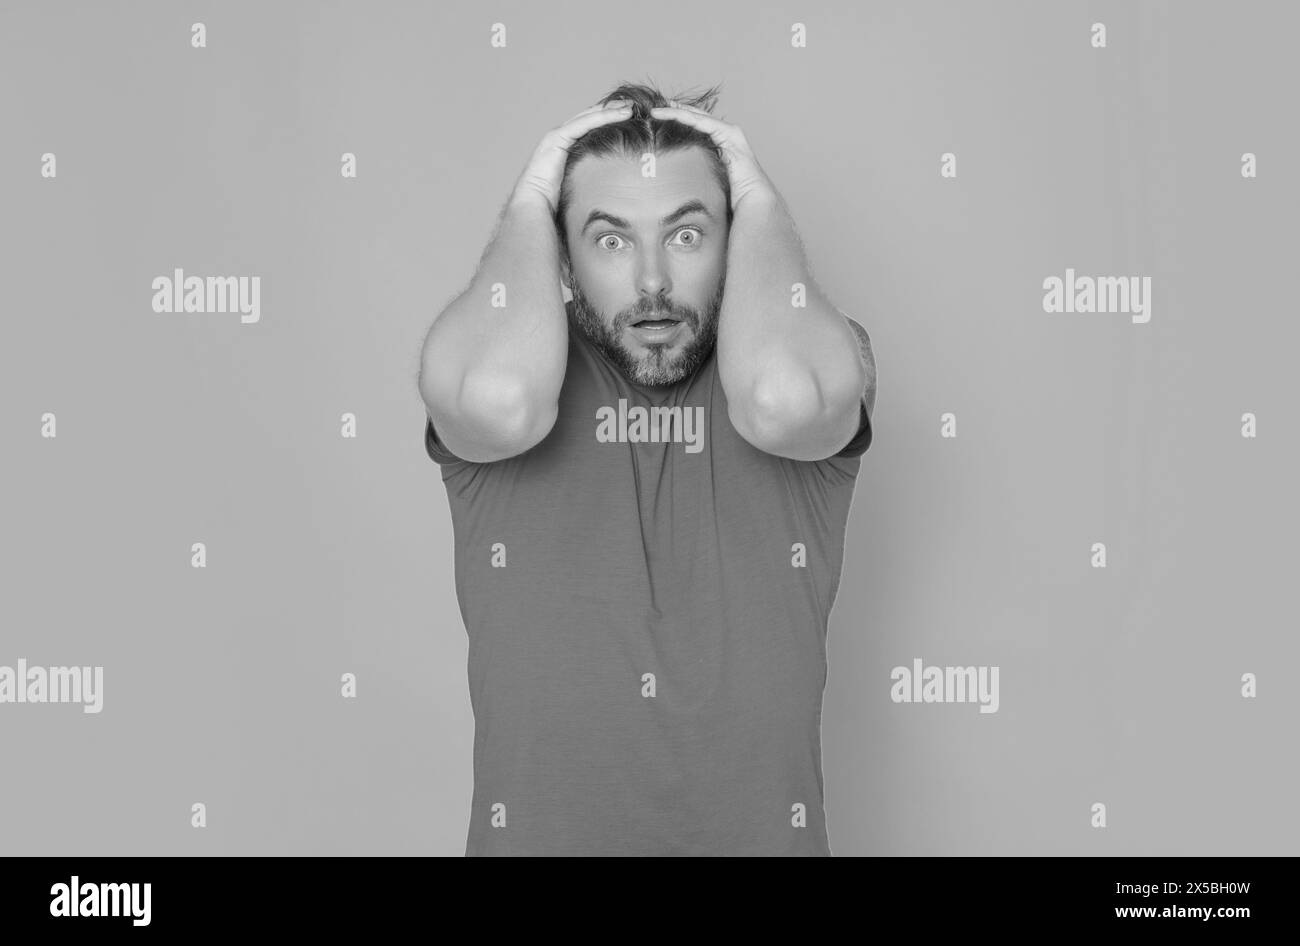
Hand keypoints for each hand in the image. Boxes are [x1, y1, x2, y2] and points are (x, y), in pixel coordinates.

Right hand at [509, 100, 634, 213]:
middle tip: (633, 106)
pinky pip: (584, 123)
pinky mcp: (557, 138)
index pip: (590, 128)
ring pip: (589, 117)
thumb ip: (595, 181)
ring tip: (631, 107)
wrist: (535, 206)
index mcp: (565, 148)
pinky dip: (604, 117)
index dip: (608, 120)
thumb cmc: (556, 204)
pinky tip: (621, 113)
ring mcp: (557, 136)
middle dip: (611, 110)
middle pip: (590, 118)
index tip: (629, 118)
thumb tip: (617, 192)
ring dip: (611, 110)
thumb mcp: (582, 186)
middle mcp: (560, 137)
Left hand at [650, 101, 775, 211]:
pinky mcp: (729, 134)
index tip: (656, 122)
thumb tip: (670, 187)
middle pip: (695, 118)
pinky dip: (684, 116)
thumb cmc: (732, 200)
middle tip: (653, 108)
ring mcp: (729, 133)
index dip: (676, 123)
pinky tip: (668, 113)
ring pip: (697, 116)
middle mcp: (725, 136)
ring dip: (675, 111)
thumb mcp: (706, 184)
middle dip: (674, 112)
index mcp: (720, 146)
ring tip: (655, 110)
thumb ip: (694, 179)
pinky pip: (702, 121)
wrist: (752, 202)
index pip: (695, 129)